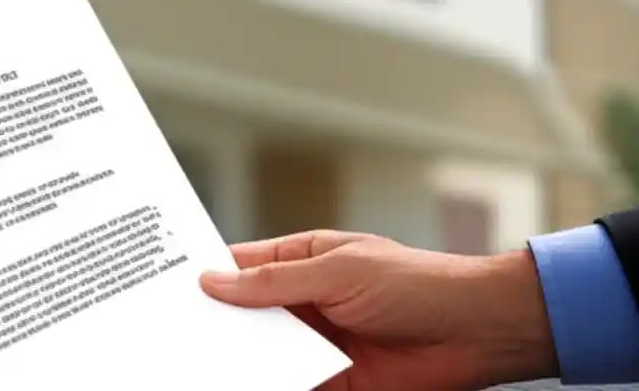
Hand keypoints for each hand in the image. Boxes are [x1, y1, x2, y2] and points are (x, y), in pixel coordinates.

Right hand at [199, 230, 556, 390]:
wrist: (474, 334)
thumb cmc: (417, 283)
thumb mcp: (339, 271)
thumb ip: (275, 281)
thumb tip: (215, 281)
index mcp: (304, 259)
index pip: (241, 265)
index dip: (205, 273)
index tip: (163, 285)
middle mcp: (305, 300)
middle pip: (243, 314)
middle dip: (212, 323)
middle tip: (167, 334)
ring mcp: (316, 342)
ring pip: (260, 352)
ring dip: (235, 359)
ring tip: (192, 364)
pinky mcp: (330, 381)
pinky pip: (287, 382)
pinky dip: (265, 382)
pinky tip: (239, 383)